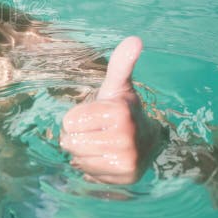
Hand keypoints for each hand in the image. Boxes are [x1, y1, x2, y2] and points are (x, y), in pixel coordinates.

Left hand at [60, 36, 159, 183]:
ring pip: (77, 160)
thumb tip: (135, 39)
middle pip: (70, 143)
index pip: (69, 123)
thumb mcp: (118, 86)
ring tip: (99, 144)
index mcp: (118, 112)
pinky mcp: (125, 177)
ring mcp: (126, 161)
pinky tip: (105, 157)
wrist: (148, 139)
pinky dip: (91, 168)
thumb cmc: (123, 108)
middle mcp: (125, 138)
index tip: (92, 116)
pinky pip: (89, 174)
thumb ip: (121, 63)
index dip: (75, 119)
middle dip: (76, 137)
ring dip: (82, 153)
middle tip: (93, 131)